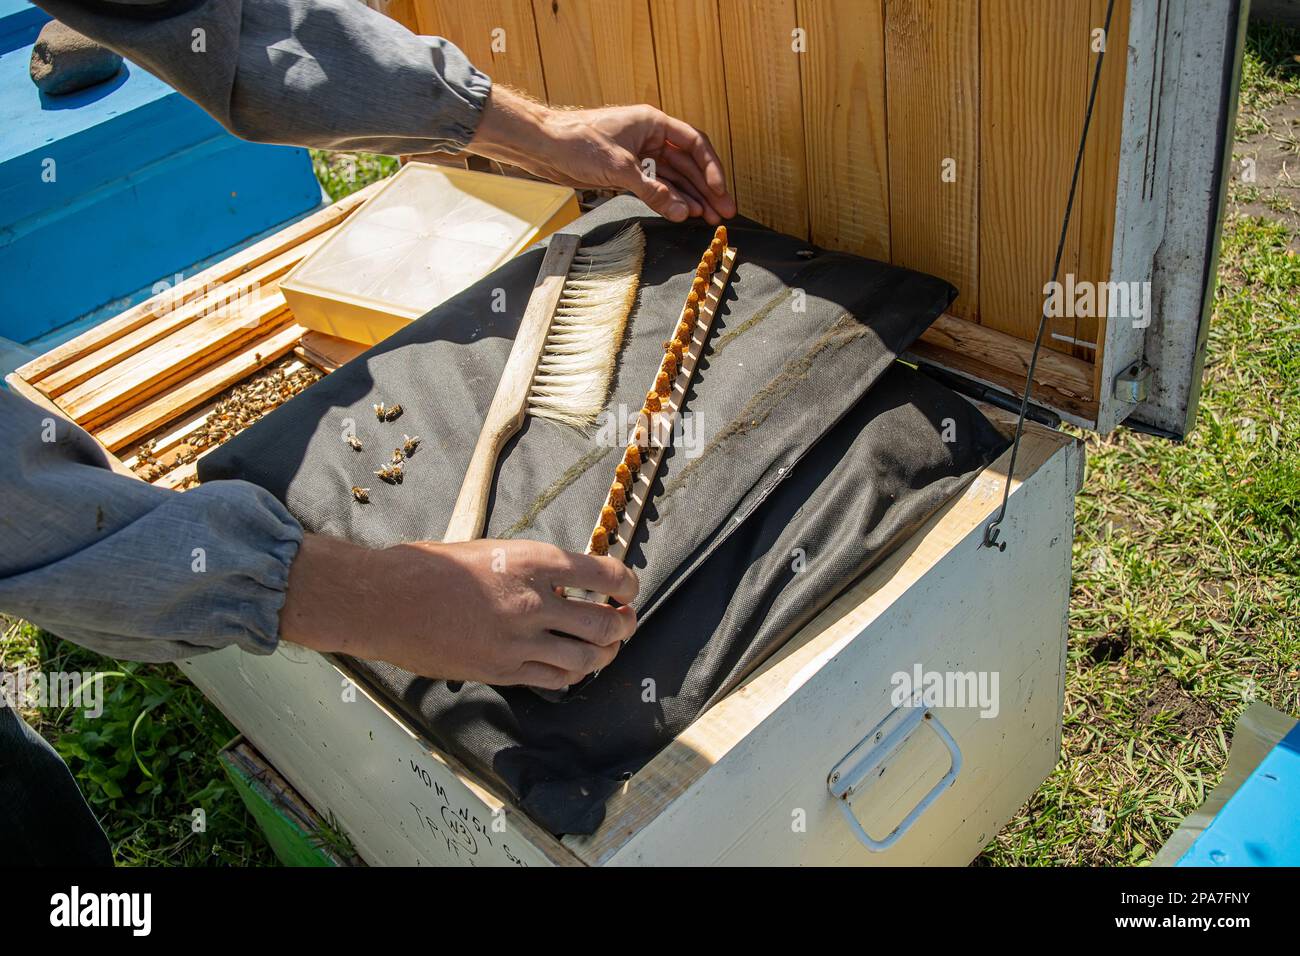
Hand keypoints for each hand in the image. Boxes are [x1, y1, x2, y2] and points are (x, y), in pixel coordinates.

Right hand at [280, 535, 637, 689]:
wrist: (385, 600)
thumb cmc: (431, 567)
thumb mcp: (492, 548)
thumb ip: (533, 567)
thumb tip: (567, 580)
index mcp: (534, 561)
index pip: (606, 575)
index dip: (627, 584)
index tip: (628, 589)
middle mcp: (534, 602)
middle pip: (605, 623)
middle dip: (624, 624)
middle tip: (625, 621)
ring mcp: (519, 641)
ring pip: (587, 658)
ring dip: (605, 654)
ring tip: (606, 648)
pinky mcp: (502, 670)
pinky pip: (555, 680)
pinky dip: (573, 674)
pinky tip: (572, 666)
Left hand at [469, 85, 736, 224]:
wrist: (543, 147)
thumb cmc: (577, 142)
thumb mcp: (619, 168)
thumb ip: (653, 191)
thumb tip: (680, 212)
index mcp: (653, 123)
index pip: (694, 143)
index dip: (711, 168)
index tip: (719, 191)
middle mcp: (651, 137)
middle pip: (688, 164)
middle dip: (706, 189)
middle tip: (724, 212)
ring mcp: (640, 155)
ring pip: (674, 178)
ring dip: (691, 198)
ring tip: (708, 219)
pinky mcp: (627, 172)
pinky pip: (656, 187)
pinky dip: (670, 200)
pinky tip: (683, 214)